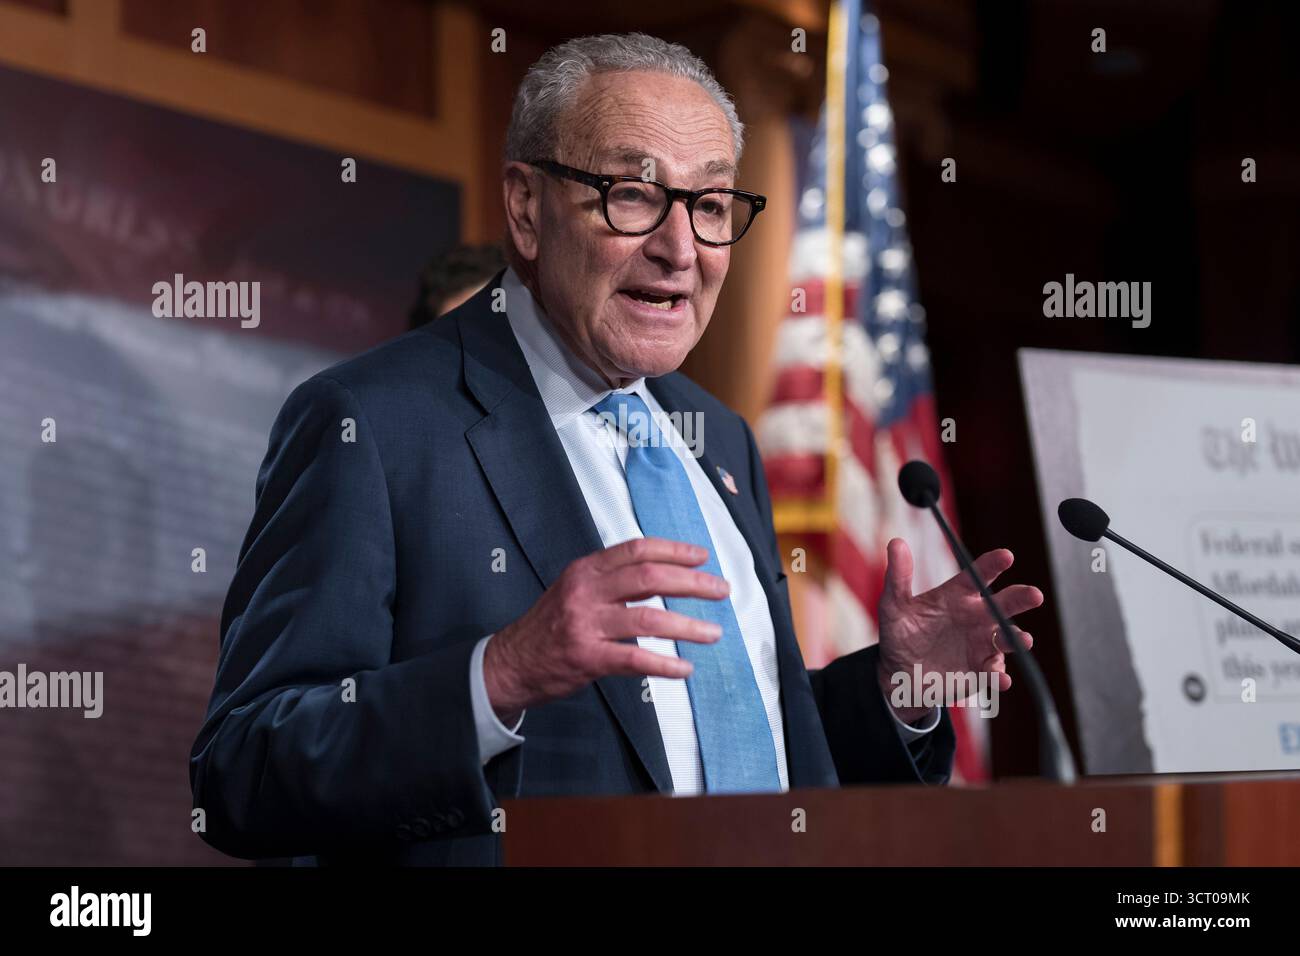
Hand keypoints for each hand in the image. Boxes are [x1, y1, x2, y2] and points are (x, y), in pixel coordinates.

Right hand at [483, 537, 726, 723]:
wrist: (511, 663)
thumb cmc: (550, 627)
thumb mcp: (575, 589)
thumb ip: (612, 580)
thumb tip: (663, 573)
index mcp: (586, 569)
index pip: (637, 549)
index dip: (674, 550)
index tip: (702, 557)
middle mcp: (586, 592)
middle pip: (649, 578)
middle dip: (692, 583)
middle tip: (720, 590)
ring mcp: (586, 624)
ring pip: (649, 618)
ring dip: (688, 626)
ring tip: (713, 633)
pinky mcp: (587, 657)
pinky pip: (636, 658)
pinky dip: (666, 664)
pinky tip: (685, 668)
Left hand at [875, 537, 1043, 720]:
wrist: (900, 674)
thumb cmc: (900, 634)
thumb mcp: (894, 606)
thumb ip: (898, 577)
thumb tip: (896, 543)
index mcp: (959, 595)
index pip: (979, 576)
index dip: (992, 565)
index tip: (1006, 556)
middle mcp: (977, 616)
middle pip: (1005, 604)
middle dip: (1021, 598)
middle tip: (1035, 595)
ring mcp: (982, 643)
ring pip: (1008, 638)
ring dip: (1018, 639)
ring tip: (1024, 640)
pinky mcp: (981, 669)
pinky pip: (995, 671)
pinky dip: (999, 675)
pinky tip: (1000, 679)